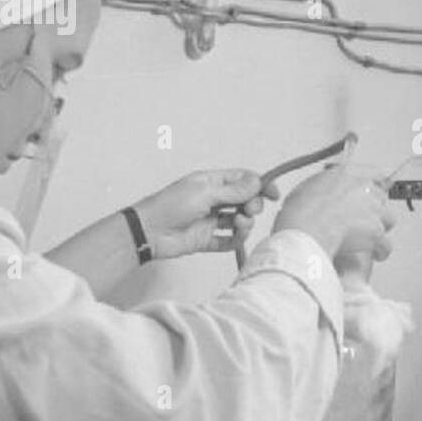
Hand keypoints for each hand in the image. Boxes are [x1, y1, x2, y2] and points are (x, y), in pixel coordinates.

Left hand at [131, 169, 279, 260]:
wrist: (148, 232)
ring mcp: (210, 221)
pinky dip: (235, 240)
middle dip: (252, 205)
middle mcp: (213, 200)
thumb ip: (233, 190)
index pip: (242, 180)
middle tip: (249, 210)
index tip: (273, 193)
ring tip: (239, 224)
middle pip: (244, 201)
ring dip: (245, 222)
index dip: (259, 185)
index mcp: (211, 183)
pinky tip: (235, 237)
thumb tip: (257, 182)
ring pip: (239, 221)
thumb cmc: (170, 205)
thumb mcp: (205, 192)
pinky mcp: (206, 240)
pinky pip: (228, 240)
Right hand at [272, 165, 396, 265]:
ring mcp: (373, 210)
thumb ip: (323, 187)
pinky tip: (373, 254)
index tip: (372, 192)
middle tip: (360, 221)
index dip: (373, 185)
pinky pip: (385, 244)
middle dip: (373, 209)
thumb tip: (323, 192)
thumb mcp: (305, 188)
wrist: (306, 231)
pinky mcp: (376, 232)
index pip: (373, 173)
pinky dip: (380, 251)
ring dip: (378, 229)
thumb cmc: (300, 212)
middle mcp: (365, 189)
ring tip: (367, 239)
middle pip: (381, 198)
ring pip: (388, 220)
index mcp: (348, 174)